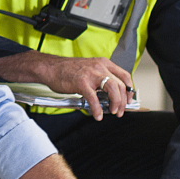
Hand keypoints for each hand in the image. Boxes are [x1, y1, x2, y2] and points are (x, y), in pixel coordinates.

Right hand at [0, 51, 133, 120]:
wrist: (50, 67)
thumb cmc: (67, 70)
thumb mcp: (89, 69)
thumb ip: (100, 79)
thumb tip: (109, 95)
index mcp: (103, 63)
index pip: (124, 76)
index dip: (129, 89)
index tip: (128, 99)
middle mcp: (100, 67)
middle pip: (120, 84)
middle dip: (123, 100)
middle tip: (120, 110)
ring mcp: (91, 74)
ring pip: (112, 89)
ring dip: (116, 103)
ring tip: (113, 112)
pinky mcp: (81, 83)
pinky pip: (94, 98)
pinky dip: (97, 109)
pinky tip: (97, 115)